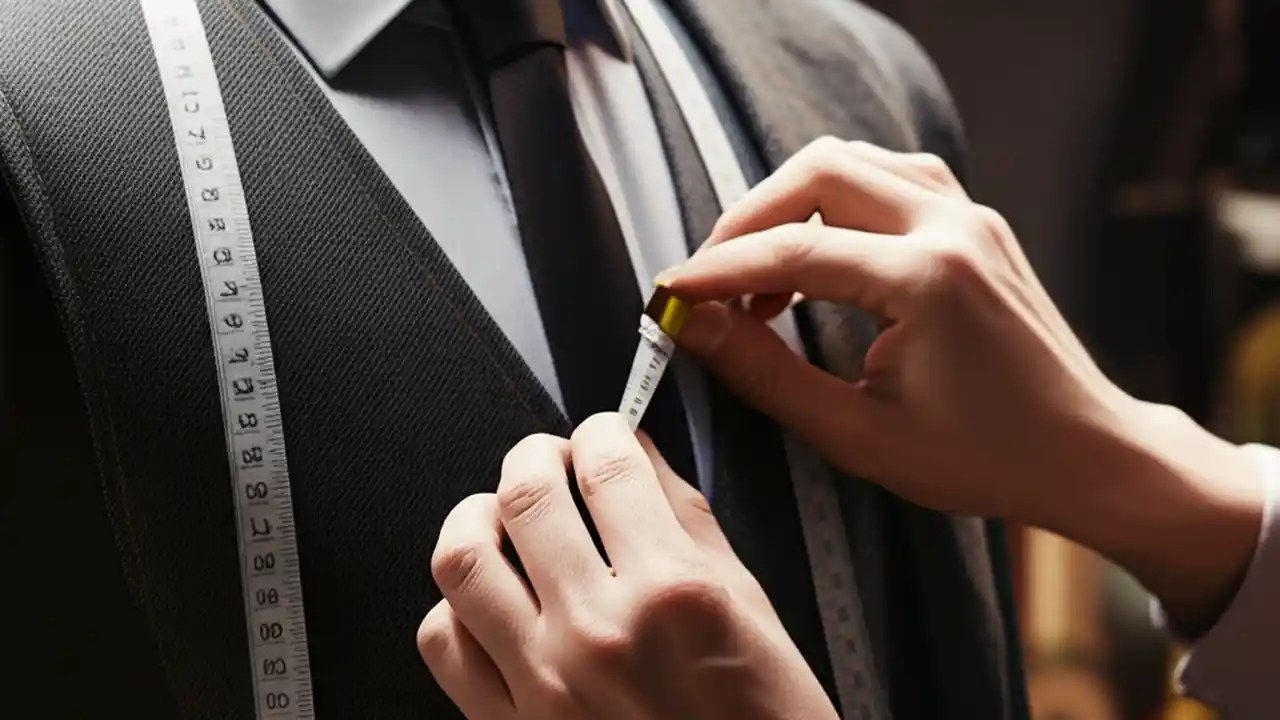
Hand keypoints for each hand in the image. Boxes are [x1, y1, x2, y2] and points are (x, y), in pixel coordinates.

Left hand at [417, 413, 837, 719]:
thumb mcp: (752, 611)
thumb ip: (688, 522)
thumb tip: (637, 458)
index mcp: (675, 594)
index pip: (609, 465)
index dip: (601, 429)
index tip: (602, 434)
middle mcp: (600, 632)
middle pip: (526, 492)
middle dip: (536, 454)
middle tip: (551, 459)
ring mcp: (544, 684)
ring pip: (463, 558)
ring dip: (479, 516)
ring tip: (502, 515)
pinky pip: (444, 639)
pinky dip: (458, 604)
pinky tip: (492, 600)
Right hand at [663, 138, 1265, 633]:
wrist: (1085, 452)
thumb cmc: (984, 458)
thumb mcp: (859, 436)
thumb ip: (766, 373)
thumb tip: (694, 325)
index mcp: (928, 281)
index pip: (795, 250)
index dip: (719, 270)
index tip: (668, 292)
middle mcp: (952, 228)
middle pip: (821, 170)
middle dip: (751, 217)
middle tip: (714, 280)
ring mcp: (970, 217)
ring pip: (854, 161)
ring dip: (794, 204)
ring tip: (765, 276)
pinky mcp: (975, 223)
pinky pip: (890, 176)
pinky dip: (839, 202)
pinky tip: (821, 257)